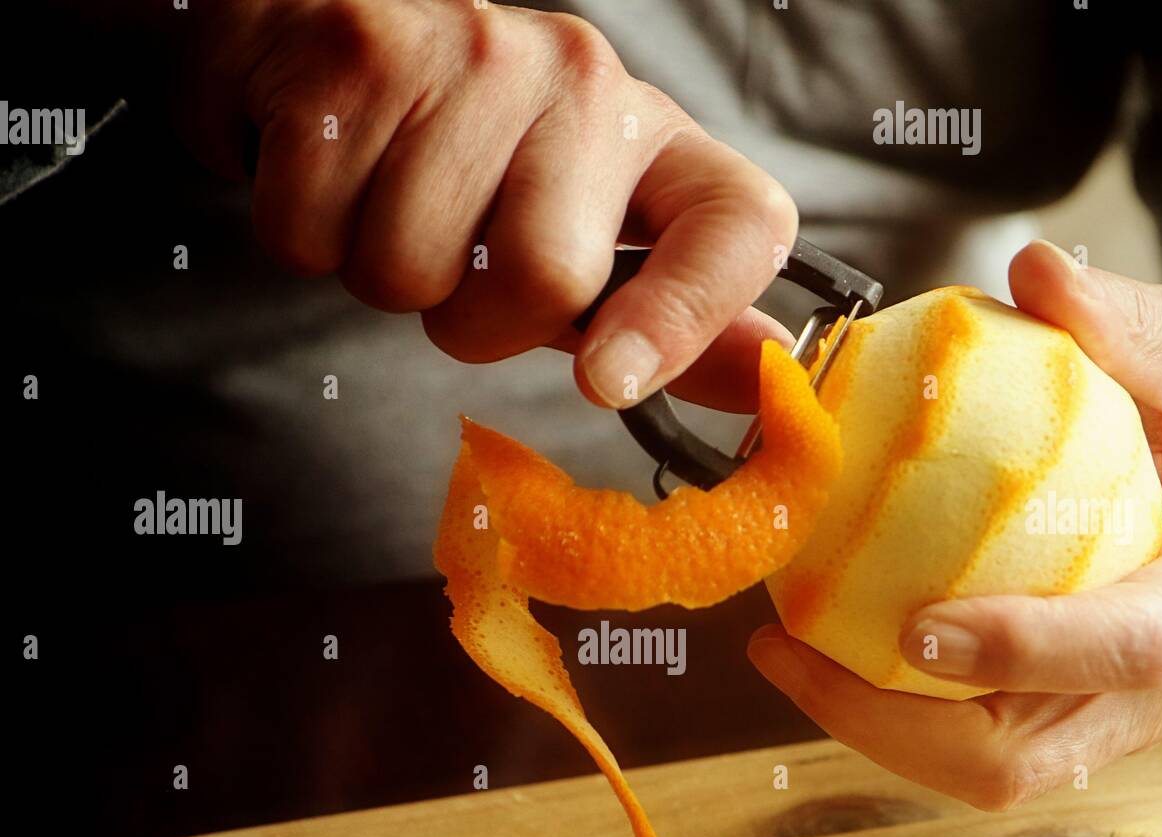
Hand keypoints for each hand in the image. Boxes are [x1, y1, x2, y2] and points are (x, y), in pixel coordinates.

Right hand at [135, 0, 796, 410]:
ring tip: (384, 200)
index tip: (609, 383)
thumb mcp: (586, 228)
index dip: (687, 320)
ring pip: (407, 271)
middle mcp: (580, 79)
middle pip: (542, 281)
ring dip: (378, 273)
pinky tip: (329, 172)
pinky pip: (309, 233)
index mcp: (652, 137)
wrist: (328, 27)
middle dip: (474, 324)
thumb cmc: (471, 154)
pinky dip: (301, 236)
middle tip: (452, 269)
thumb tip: (766, 371)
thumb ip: (670, 304)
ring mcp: (466, 50)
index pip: (736, 225)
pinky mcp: (351, 49)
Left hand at [748, 241, 1161, 808]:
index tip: (912, 626)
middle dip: (891, 724)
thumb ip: (1128, 327)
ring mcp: (1112, 722)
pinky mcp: (1063, 725)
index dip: (1020, 650)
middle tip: (789, 648)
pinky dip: (885, 708)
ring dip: (867, 723)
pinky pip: (963, 741)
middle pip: (1021, 756)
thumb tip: (1036, 275)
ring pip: (977, 767)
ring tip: (782, 648)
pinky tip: (823, 643)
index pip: (1128, 647)